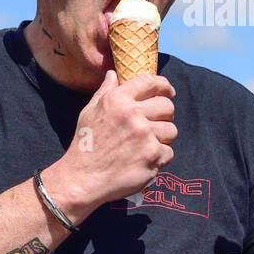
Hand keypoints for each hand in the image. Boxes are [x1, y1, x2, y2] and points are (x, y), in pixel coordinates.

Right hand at [47, 69, 176, 214]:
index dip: (163, 85)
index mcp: (117, 100)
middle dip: (165, 115)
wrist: (82, 179)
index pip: (150, 82)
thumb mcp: (90, 112)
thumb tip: (113, 73)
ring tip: (146, 145)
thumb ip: (105, 91)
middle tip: (155, 124)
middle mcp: (133, 115)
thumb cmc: (85, 145)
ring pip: (172, 130)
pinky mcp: (153, 156)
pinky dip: (159, 158)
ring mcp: (145, 136)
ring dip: (163, 138)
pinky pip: (169, 152)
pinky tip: (143, 161)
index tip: (168, 91)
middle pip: (167, 106)